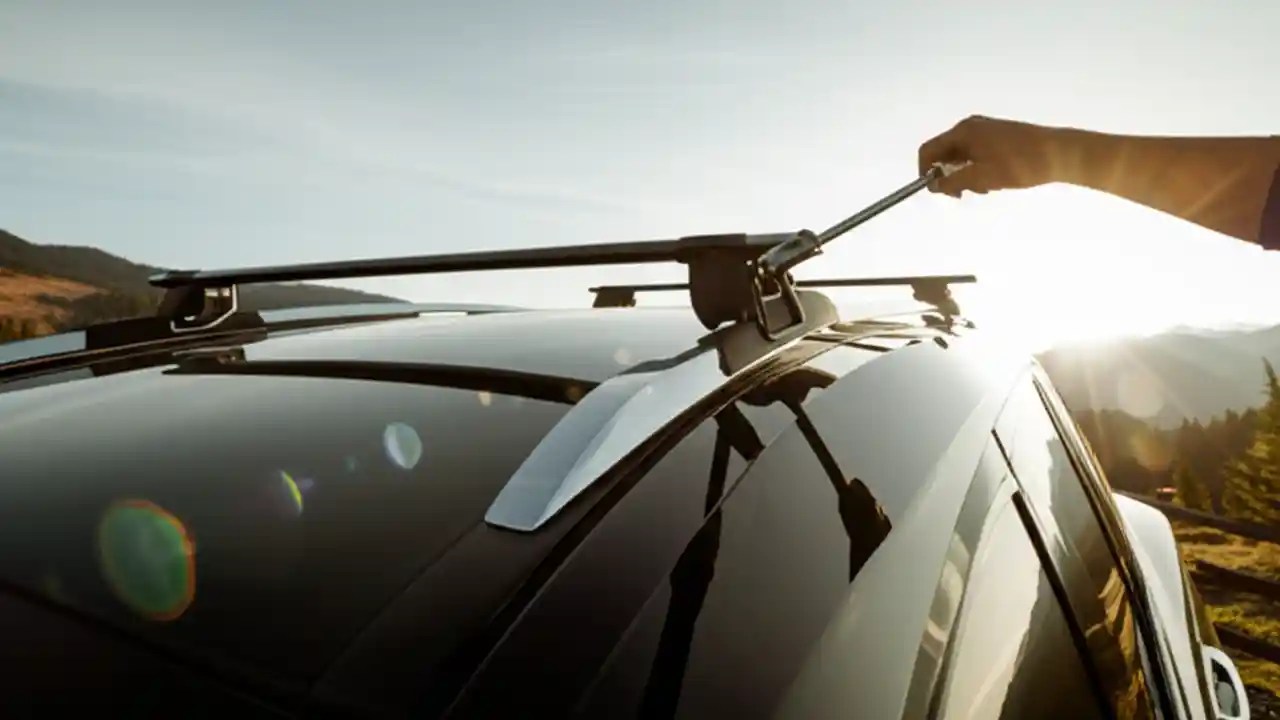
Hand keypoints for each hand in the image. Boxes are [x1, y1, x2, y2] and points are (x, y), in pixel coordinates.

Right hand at [918, 115, 1060, 196]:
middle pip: (944, 153)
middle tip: (964, 194)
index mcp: (962, 132)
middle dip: (949, 176)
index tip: (938, 191)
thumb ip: (952, 181)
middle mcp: (970, 127)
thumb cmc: (1018, 164)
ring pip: (961, 156)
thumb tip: (933, 185)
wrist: (1059, 153)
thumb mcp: (980, 177)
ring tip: (985, 188)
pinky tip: (994, 181)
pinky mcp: (999, 137)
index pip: (929, 150)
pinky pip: (976, 154)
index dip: (925, 172)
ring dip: (965, 176)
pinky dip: (978, 170)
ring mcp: (986, 130)